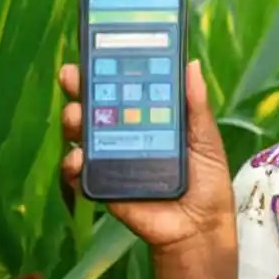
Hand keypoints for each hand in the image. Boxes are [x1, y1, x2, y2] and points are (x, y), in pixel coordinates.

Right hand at [58, 60, 236, 257]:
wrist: (200, 228)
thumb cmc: (206, 182)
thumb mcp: (206, 139)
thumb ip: (196, 106)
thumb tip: (192, 64)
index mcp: (148, 118)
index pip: (122, 88)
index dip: (106, 69)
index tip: (94, 50)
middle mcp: (124, 134)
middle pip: (94, 106)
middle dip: (78, 88)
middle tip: (72, 77)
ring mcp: (110, 160)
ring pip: (80, 134)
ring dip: (72, 121)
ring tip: (76, 118)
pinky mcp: (103, 187)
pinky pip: (78, 174)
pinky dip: (72, 165)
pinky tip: (78, 159)